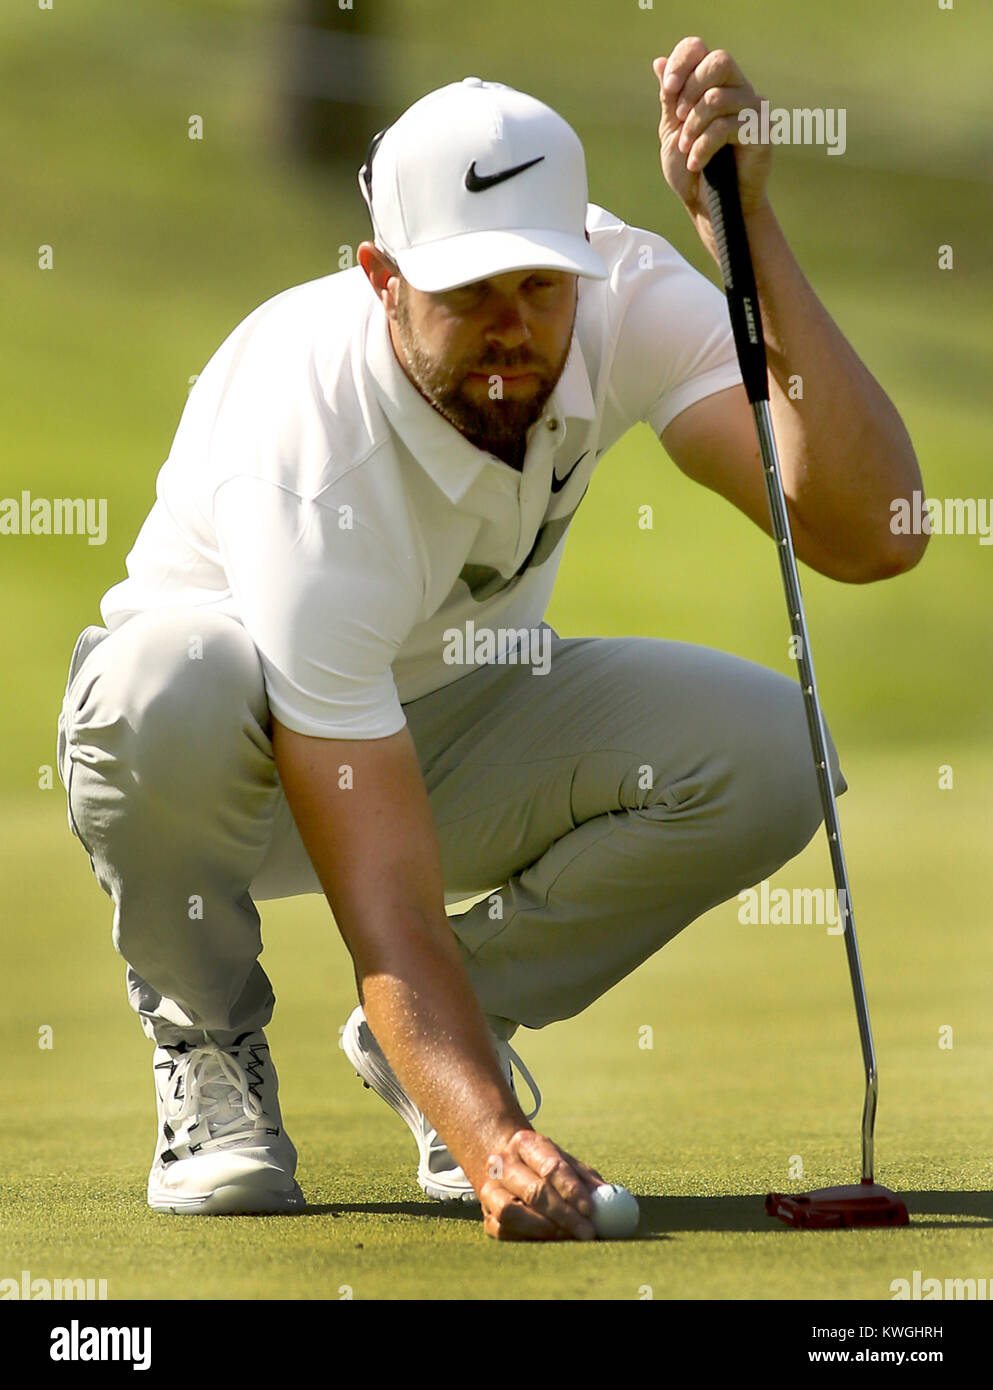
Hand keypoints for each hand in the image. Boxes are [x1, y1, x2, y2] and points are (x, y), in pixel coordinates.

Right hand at [478, 1129, 604, 1240]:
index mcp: (525, 1143)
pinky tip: (548, 1238)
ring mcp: (489, 1188)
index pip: (551, 1166)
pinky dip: (526, 1237)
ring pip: (511, 1212)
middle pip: (534, 1191)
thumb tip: (611, 1197)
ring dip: (543, 1228)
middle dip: (564, 1215)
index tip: (591, 1210)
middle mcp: (503, 1162)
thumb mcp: (564, 1160)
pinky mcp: (485, 1213)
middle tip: (587, 1232)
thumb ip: (586, 1179)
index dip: (572, 1190)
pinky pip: (503, 1230)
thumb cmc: (542, 1164)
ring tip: (567, 1236)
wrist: (503, 1161)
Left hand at [653, 39, 771, 252]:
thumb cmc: (691, 171)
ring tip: (686, 150)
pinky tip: (696, 162)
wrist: (708, 208)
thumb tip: (659, 62)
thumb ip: (670, 98)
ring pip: (718, 97)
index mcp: (714, 84)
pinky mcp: (760, 133)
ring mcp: (752, 109)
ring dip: (693, 127)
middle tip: (678, 119)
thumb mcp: (673, 130)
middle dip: (690, 90)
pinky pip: (727, 126)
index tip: (668, 90)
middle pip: (719, 62)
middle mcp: (737, 90)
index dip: (682, 62)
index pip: (701, 50)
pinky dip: (703, 146)